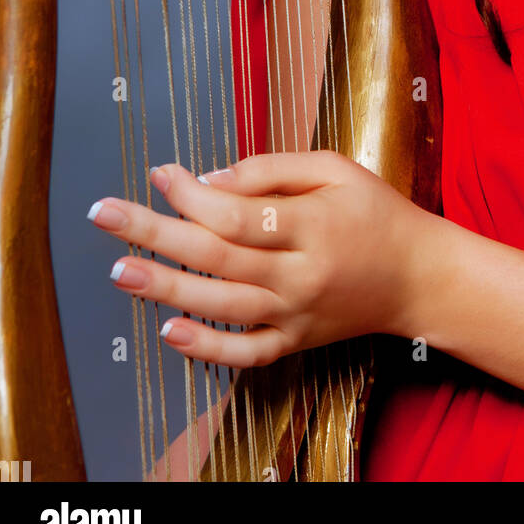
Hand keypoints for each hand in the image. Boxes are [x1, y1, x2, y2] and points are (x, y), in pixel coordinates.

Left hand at [88, 151, 427, 366]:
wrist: (418, 276)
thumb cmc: (375, 212)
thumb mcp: (335, 169)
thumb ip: (272, 170)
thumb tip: (208, 181)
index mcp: (314, 225)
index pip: (239, 213)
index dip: (192, 194)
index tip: (161, 172)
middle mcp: (301, 275)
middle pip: (218, 256)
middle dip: (156, 233)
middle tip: (106, 213)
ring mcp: (296, 314)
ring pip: (222, 305)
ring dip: (165, 288)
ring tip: (118, 270)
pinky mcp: (296, 342)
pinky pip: (246, 353)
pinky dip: (207, 348)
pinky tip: (169, 331)